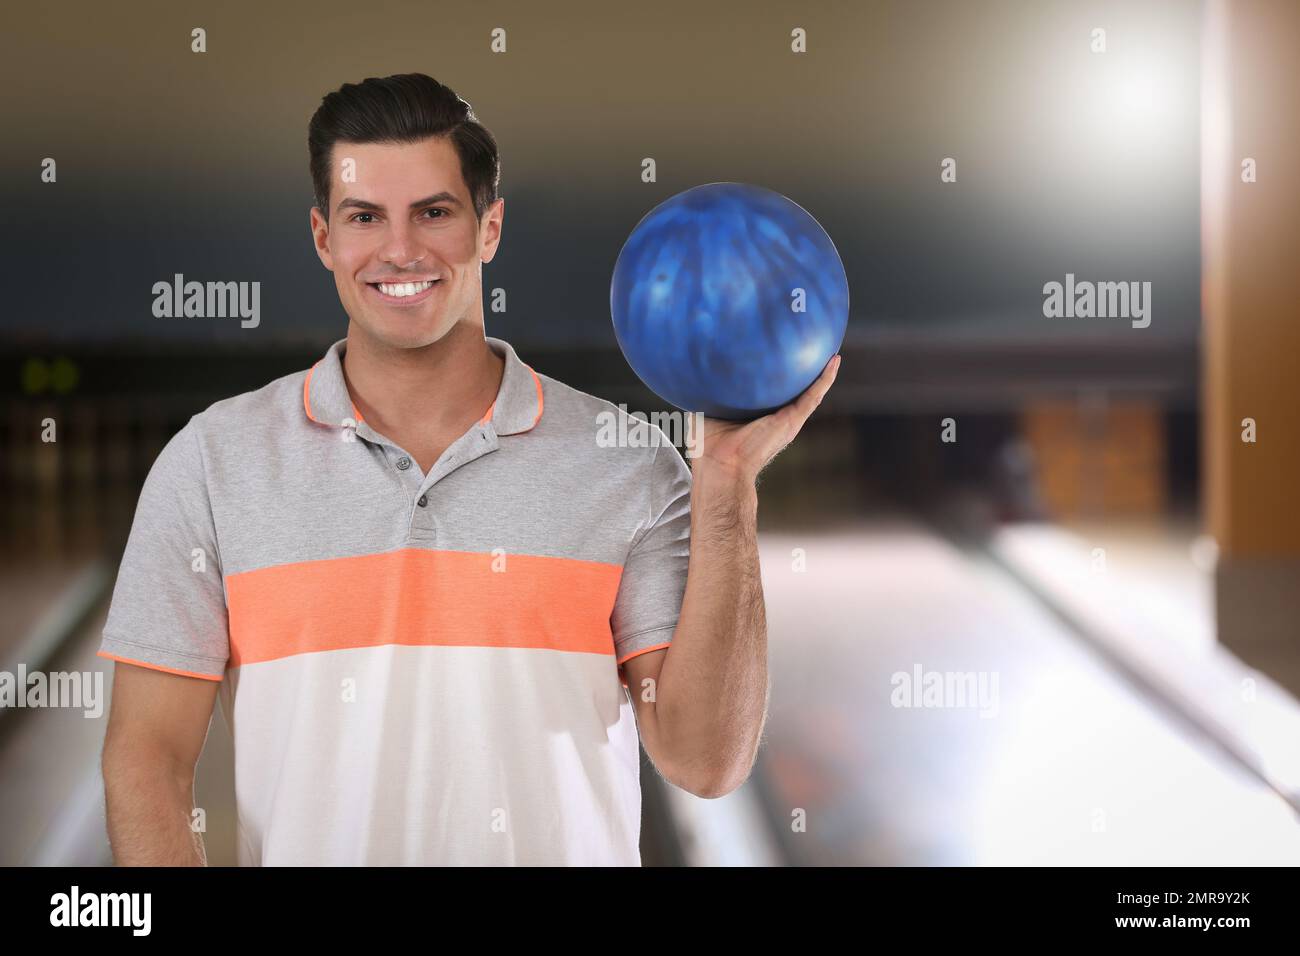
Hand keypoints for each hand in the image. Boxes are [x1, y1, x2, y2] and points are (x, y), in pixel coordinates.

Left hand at [689, 354, 841, 483]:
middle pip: (793, 391)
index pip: (770, 391)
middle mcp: (776, 416)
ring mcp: (788, 418)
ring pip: (810, 392)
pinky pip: (814, 395)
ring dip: (823, 373)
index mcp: (758, 415)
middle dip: (803, 373)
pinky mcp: (793, 419)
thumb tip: (692, 365)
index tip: (779, 353)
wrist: (721, 464)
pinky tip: (834, 360)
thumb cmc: (709, 444)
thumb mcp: (704, 407)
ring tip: (832, 353)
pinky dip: (826, 378)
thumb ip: (704, 388)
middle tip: (810, 348)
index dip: (776, 374)